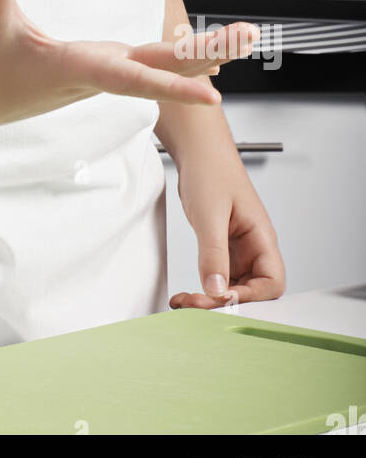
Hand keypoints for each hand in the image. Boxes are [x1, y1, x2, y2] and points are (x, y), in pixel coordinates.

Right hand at [0, 0, 260, 126]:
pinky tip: (215, 52)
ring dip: (207, 53)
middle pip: (165, 68)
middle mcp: (101, 73)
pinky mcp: (105, 68)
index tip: (215, 99)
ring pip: (165, 66)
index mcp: (77, 67)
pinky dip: (186, 58)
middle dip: (209, 54)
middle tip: (250, 36)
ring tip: (247, 36)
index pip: (133, 80)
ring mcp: (107, 72)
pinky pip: (154, 65)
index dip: (174, 87)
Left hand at [169, 155, 286, 308]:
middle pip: (252, 292)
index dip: (251, 298)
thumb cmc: (211, 170)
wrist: (198, 151)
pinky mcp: (222, 248)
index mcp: (261, 238)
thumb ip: (213, 253)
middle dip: (226, 303)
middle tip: (195, 306)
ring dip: (212, 299)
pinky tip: (189, 291)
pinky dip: (205, 288)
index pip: (272, 283)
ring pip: (234, 287)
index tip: (223, 299)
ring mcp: (238, 249)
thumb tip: (216, 291)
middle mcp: (254, 247)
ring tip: (186, 301)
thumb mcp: (210, 214)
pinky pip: (219, 277)